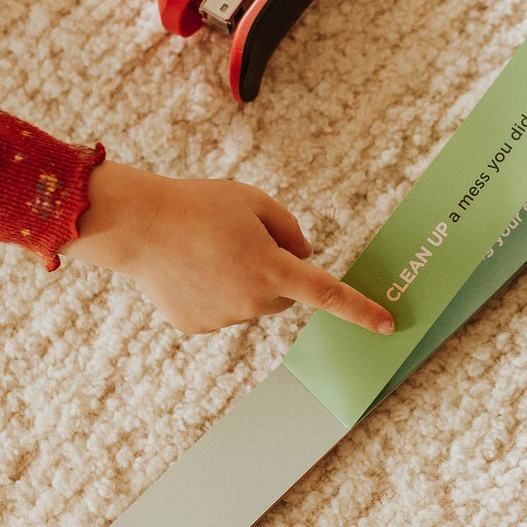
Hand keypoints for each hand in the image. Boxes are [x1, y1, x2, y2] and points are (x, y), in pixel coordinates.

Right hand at [61, 162, 394, 336]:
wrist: (138, 225)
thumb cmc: (199, 204)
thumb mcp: (254, 201)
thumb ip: (289, 229)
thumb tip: (301, 258)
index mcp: (274, 269)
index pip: (329, 294)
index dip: (361, 310)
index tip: (388, 325)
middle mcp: (253, 301)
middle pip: (283, 294)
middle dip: (273, 273)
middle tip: (239, 241)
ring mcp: (224, 318)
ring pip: (249, 302)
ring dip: (239, 281)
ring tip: (204, 250)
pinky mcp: (197, 326)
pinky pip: (219, 309)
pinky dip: (210, 292)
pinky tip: (187, 269)